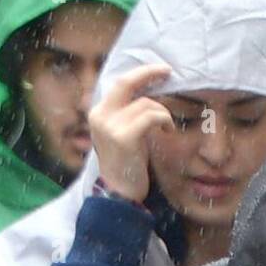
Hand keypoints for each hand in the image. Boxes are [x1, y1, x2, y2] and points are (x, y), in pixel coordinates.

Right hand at [88, 63, 174, 201]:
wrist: (118, 194)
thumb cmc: (125, 165)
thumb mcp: (120, 134)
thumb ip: (126, 114)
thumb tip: (148, 91)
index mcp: (97, 113)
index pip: (119, 84)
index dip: (140, 74)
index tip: (158, 70)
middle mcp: (100, 116)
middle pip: (126, 82)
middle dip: (149, 73)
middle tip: (168, 71)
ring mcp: (110, 126)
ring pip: (145, 103)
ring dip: (162, 112)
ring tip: (166, 126)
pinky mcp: (124, 137)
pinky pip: (152, 116)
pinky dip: (164, 120)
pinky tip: (167, 129)